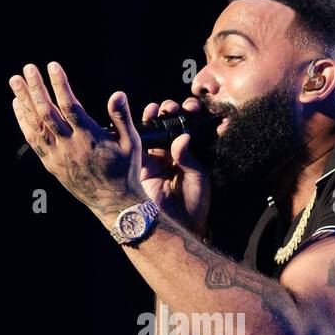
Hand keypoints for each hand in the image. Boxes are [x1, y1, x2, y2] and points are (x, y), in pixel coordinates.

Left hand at [9, 62, 144, 219]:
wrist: (114, 202)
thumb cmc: (125, 170)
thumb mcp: (131, 142)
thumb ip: (122, 117)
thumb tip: (118, 94)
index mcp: (90, 138)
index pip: (70, 106)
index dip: (59, 84)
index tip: (52, 66)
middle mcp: (70, 147)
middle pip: (47, 113)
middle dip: (36, 88)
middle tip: (27, 69)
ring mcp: (58, 157)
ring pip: (35, 125)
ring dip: (24, 101)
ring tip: (16, 82)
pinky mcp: (51, 165)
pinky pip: (33, 141)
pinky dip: (23, 122)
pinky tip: (17, 106)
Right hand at [138, 96, 211, 237]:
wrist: (181, 227)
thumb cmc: (194, 205)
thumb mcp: (197, 177)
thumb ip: (188, 157)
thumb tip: (182, 137)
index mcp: (185, 157)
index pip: (184, 130)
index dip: (186, 116)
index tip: (192, 107)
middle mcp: (169, 157)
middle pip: (165, 128)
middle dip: (168, 113)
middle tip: (172, 107)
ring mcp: (153, 163)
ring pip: (151, 135)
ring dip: (152, 119)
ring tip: (156, 109)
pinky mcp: (140, 170)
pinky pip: (137, 149)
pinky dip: (138, 135)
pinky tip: (142, 122)